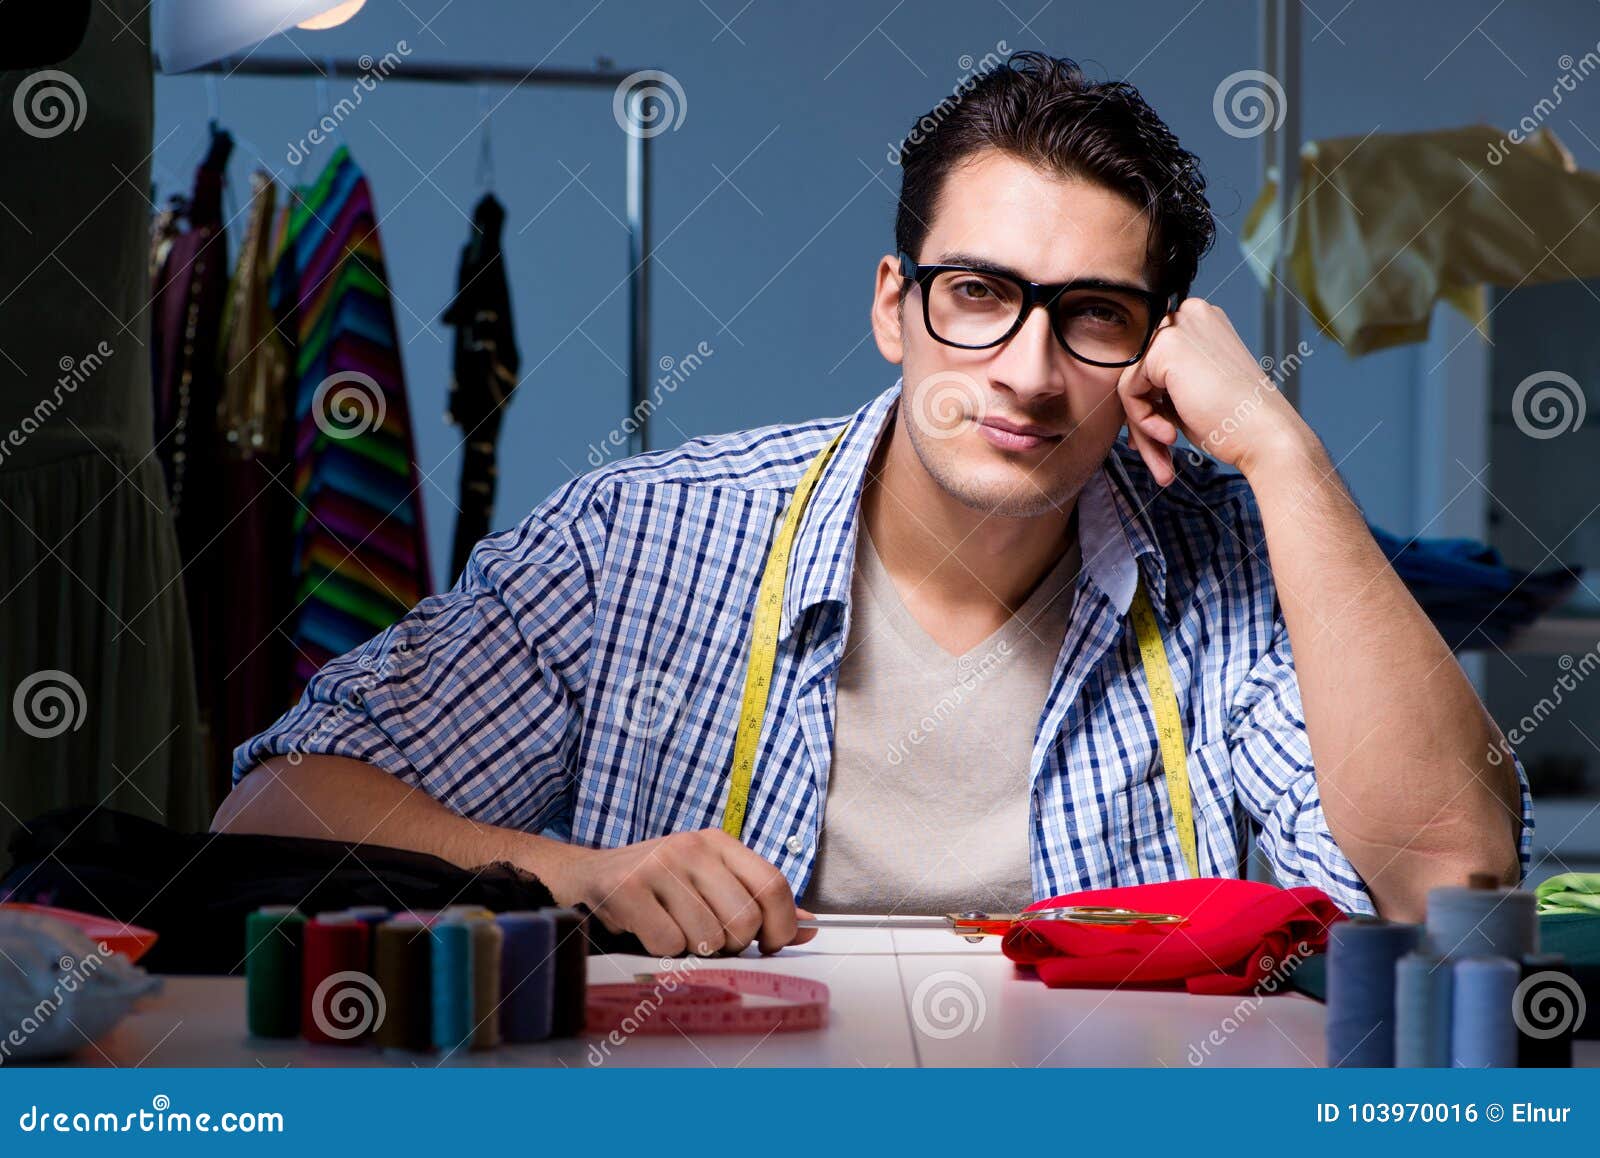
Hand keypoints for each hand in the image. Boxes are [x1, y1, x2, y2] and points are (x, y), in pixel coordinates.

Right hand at [536, 827, 817, 956]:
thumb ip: (757, 902)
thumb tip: (809, 927)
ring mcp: (660, 865)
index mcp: (718, 843)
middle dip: (731, 945)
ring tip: (674, 931)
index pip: (772, 885)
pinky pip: (669, 944)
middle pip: (744, 919)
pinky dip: (663, 951)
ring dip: (693, 949)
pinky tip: (649, 932)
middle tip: (708, 939)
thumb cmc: (654, 885)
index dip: (780, 927)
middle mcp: (692, 848)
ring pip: (708, 938)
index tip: (769, 945)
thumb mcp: (708, 882)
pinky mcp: (629, 888)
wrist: (585, 876)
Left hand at [1117, 297, 1311, 484]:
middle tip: (1160, 455)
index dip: (1152, 405)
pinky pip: (1129, 391)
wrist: (1265, 434)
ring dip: (1144, 426)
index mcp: (1201, 321)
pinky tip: (1171, 434)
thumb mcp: (1194, 394)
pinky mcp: (1164, 346)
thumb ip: (1163, 387)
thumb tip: (1129, 402)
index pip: (1154, 362)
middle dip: (1144, 419)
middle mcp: (1189, 314)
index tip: (1160, 437)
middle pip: (1140, 371)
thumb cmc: (1238, 420)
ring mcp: (1177, 326)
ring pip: (1132, 383)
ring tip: (1166, 452)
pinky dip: (1143, 420)